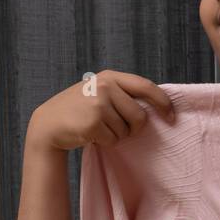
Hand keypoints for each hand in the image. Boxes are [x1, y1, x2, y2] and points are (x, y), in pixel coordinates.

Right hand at [28, 69, 170, 151]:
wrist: (48, 124)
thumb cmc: (77, 110)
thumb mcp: (97, 91)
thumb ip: (121, 93)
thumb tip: (155, 107)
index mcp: (109, 76)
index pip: (145, 86)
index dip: (162, 102)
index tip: (171, 116)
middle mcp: (105, 87)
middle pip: (138, 115)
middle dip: (133, 128)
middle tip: (119, 130)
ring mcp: (98, 104)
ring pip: (125, 130)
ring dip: (115, 136)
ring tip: (97, 129)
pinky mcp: (93, 123)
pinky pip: (112, 140)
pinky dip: (104, 143)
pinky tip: (90, 135)